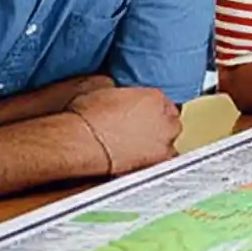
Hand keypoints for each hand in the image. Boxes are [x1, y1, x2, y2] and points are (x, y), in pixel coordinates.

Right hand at [67, 87, 181, 175]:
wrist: (80, 142)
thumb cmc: (87, 117)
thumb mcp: (101, 86)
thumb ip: (119, 86)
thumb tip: (116, 88)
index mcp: (155, 97)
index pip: (164, 101)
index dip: (151, 108)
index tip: (141, 112)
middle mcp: (165, 120)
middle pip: (170, 121)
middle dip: (158, 124)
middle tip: (140, 128)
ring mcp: (163, 144)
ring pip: (169, 142)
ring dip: (158, 142)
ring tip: (139, 146)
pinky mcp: (156, 164)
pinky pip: (163, 161)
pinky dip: (154, 160)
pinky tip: (139, 159)